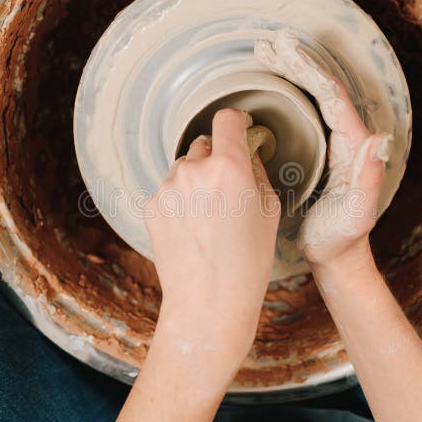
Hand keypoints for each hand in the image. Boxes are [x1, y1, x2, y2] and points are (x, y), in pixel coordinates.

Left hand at [144, 108, 280, 376]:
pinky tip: (192, 230)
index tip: (240, 130)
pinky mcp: (151, 206)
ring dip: (196, 182)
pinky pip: (169, 191)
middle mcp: (194, 171)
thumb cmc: (248, 262)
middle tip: (227, 191)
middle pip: (204, 144)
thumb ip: (257, 172)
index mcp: (229, 168)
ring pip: (185, 170)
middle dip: (216, 160)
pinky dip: (180, 202)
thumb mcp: (269, 212)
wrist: (208, 302)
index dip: (237, 122)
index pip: (227, 119)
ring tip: (209, 219)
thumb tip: (248, 152)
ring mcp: (168, 188)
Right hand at [255, 31, 390, 270]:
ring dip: (288, 72)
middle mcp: (346, 138)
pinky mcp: (318, 152)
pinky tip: (266, 87)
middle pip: (320, 88)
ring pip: (310, 96)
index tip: (286, 51)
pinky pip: (302, 112)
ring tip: (263, 53)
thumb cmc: (343, 239)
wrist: (337, 256)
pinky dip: (285, 93)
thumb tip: (380, 140)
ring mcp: (331, 143)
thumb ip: (368, 179)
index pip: (332, 96)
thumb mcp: (356, 215)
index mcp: (353, 145)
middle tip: (269, 42)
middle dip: (295, 63)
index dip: (309, 70)